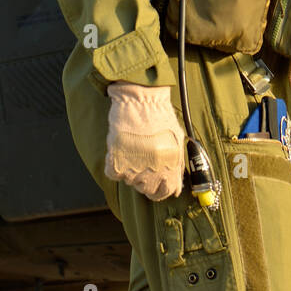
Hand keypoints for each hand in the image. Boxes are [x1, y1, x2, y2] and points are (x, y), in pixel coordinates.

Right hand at [104, 82, 185, 201]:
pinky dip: (114, 164)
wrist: (142, 98)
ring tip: (132, 149)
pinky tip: (120, 150)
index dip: (160, 189)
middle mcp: (154, 170)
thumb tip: (175, 186)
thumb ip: (177, 165)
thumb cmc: (160, 116)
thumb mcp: (177, 140)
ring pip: (129, 181)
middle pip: (145, 189)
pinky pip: (113, 173)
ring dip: (129, 169)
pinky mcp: (117, 160)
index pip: (166, 192)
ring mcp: (134, 166)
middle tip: (142, 161)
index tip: (155, 184)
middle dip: (144, 178)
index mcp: (171, 166)